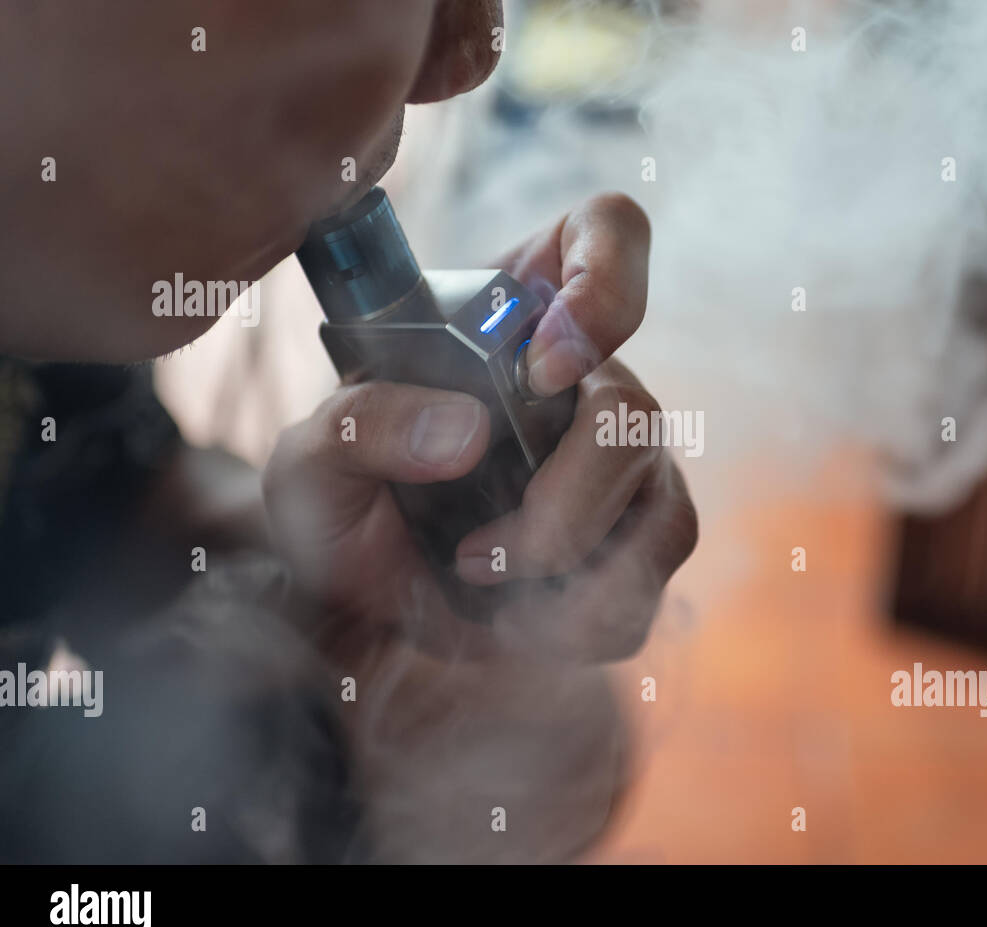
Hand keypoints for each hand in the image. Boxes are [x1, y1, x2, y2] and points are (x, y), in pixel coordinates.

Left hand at [262, 193, 696, 659]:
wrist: (362, 607)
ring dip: (564, 563)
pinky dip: (581, 616)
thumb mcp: (311, 459)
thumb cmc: (345, 507)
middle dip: (564, 498)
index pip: (610, 234)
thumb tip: (467, 433)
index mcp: (521, 311)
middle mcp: (590, 379)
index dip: (606, 283)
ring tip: (482, 579)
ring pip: (659, 504)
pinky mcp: (639, 542)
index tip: (543, 366)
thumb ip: (360, 424)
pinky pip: (651, 577)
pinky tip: (517, 615)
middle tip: (482, 546)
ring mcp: (627, 463)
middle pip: (633, 411)